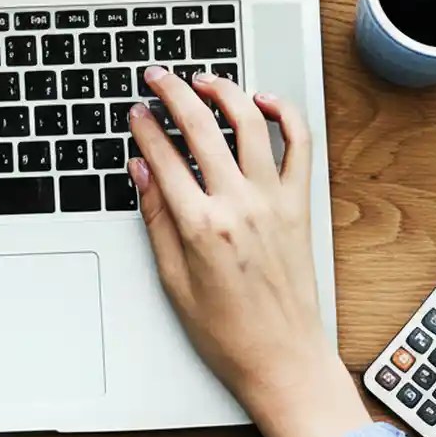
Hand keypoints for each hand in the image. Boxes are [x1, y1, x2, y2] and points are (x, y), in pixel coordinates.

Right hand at [128, 67, 369, 436]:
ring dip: (225, 92)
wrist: (283, 358)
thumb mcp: (173, 279)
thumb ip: (156, 217)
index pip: (164, 158)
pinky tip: (264, 103)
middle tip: (157, 77)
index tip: (135, 113)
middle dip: (174, 93)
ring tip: (204, 81)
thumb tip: (142, 171)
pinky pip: (300, 145)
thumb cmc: (228, 331)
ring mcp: (274, 201)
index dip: (145, 128)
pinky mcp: (299, 204)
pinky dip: (285, 115)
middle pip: (202, 127)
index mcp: (202, 227)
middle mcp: (239, 205)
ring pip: (250, 123)